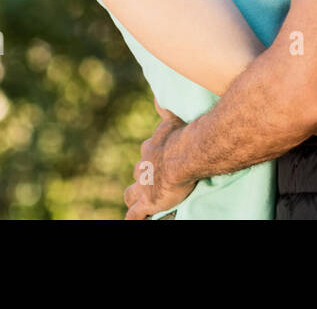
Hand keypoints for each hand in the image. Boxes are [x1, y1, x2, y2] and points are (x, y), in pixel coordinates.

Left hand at [123, 103, 196, 219]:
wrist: (185, 154)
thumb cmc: (183, 135)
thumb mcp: (172, 117)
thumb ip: (164, 107)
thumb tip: (157, 94)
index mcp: (151, 147)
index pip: (146, 152)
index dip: (150, 157)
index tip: (155, 159)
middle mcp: (144, 166)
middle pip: (137, 173)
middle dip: (140, 177)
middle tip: (147, 182)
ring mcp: (144, 185)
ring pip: (130, 194)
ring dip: (133, 197)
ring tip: (137, 203)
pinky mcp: (147, 201)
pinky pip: (136, 214)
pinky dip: (133, 218)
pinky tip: (132, 221)